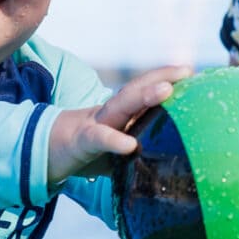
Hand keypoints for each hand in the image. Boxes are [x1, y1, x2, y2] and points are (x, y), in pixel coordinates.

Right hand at [46, 65, 191, 191]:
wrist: (46, 153)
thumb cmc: (90, 152)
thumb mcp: (120, 150)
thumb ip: (145, 152)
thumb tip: (179, 167)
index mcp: (121, 113)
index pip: (144, 91)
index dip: (167, 79)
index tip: (192, 72)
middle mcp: (111, 112)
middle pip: (136, 90)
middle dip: (161, 77)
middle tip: (186, 72)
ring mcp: (95, 124)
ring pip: (120, 105)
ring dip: (143, 96)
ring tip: (166, 90)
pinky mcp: (82, 142)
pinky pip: (98, 138)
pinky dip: (114, 140)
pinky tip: (129, 145)